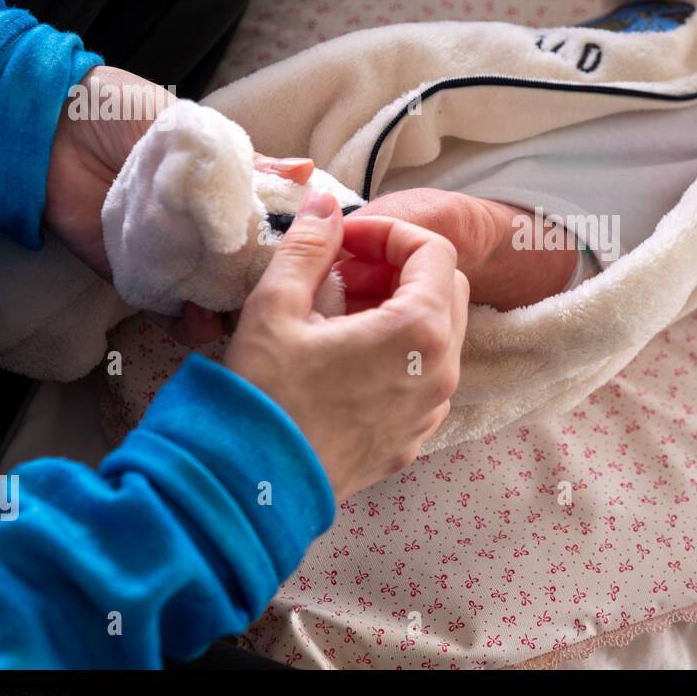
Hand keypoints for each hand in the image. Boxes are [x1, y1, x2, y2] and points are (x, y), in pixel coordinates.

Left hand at [43, 66, 316, 344]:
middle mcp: (199, 231)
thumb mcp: (200, 135)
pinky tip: (195, 325)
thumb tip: (309, 171)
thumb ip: (253, 164)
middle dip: (256, 293)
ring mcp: (168, 256)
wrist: (57, 129)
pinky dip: (179, 322)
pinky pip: (162, 307)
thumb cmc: (128, 115)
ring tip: (230, 321)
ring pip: (206, 297)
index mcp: (221, 196)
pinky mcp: (132, 275)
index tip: (308, 271)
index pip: (263, 233)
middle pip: (239, 273)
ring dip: (222, 314)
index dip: (284, 255)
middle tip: (273, 306)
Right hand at [223, 190, 468, 495]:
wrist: (250, 490)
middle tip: (343, 269)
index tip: (344, 239)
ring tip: (339, 311)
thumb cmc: (263, 396)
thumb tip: (326, 204)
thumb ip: (309, 246)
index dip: (389, 233)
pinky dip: (398, 355)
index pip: (434, 252)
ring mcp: (430, 412)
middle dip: (400, 268)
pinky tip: (345, 358)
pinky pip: (423, 380)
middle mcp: (441, 373)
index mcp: (419, 332)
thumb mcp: (276, 307)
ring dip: (399, 310)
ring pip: (438, 337)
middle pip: (446, 291)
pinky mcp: (411, 440)